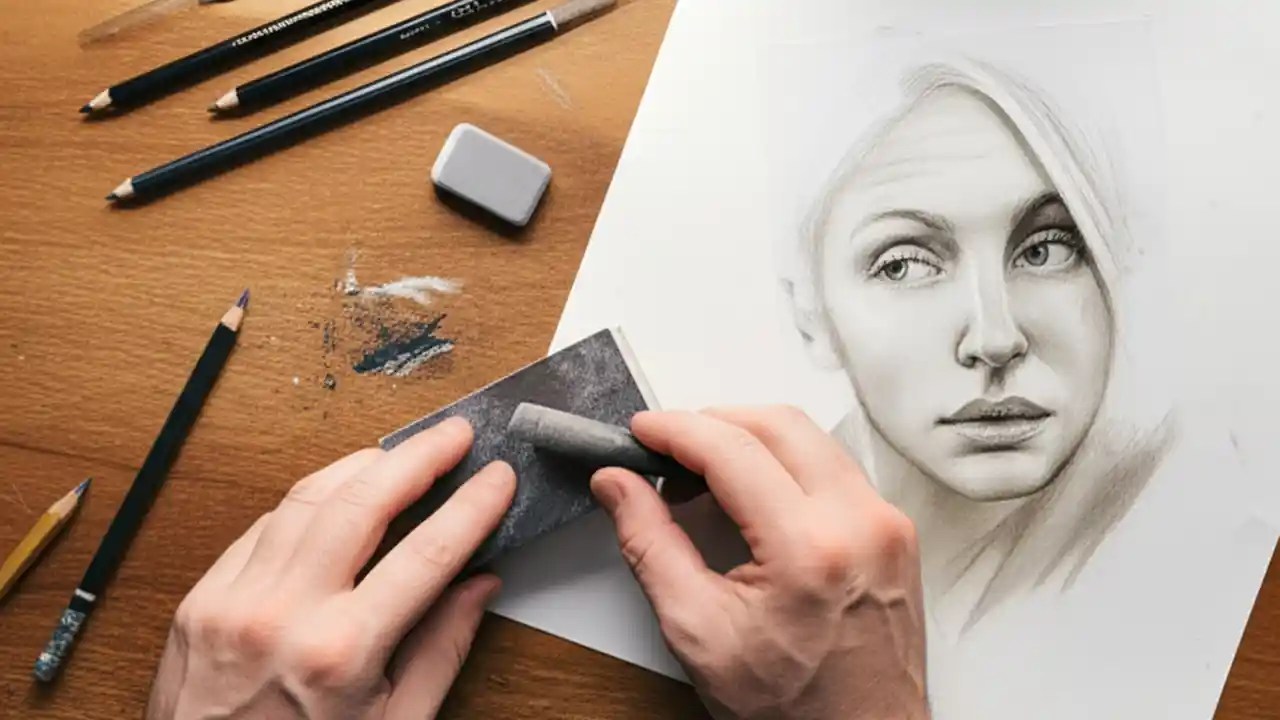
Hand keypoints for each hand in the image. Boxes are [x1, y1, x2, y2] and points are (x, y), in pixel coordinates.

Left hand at [147, 417, 515, 719]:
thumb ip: (440, 651)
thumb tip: (478, 585)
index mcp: (340, 654)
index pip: (428, 552)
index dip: (473, 506)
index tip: (498, 478)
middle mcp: (282, 615)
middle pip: (362, 501)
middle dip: (417, 456)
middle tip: (454, 435)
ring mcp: (233, 601)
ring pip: (306, 498)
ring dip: (360, 467)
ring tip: (400, 454)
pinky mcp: (199, 600)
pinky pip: (263, 526)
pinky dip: (307, 502)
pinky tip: (338, 497)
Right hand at [592, 407, 927, 719]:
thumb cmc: (791, 709)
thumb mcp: (697, 632)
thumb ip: (650, 545)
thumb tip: (617, 485)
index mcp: (810, 550)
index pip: (733, 450)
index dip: (677, 430)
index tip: (641, 431)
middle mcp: (861, 524)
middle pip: (778, 425)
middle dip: (713, 423)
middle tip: (666, 450)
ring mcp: (887, 524)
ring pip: (810, 439)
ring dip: (751, 441)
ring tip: (703, 479)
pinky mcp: (894, 531)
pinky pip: (834, 468)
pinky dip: (785, 466)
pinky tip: (751, 498)